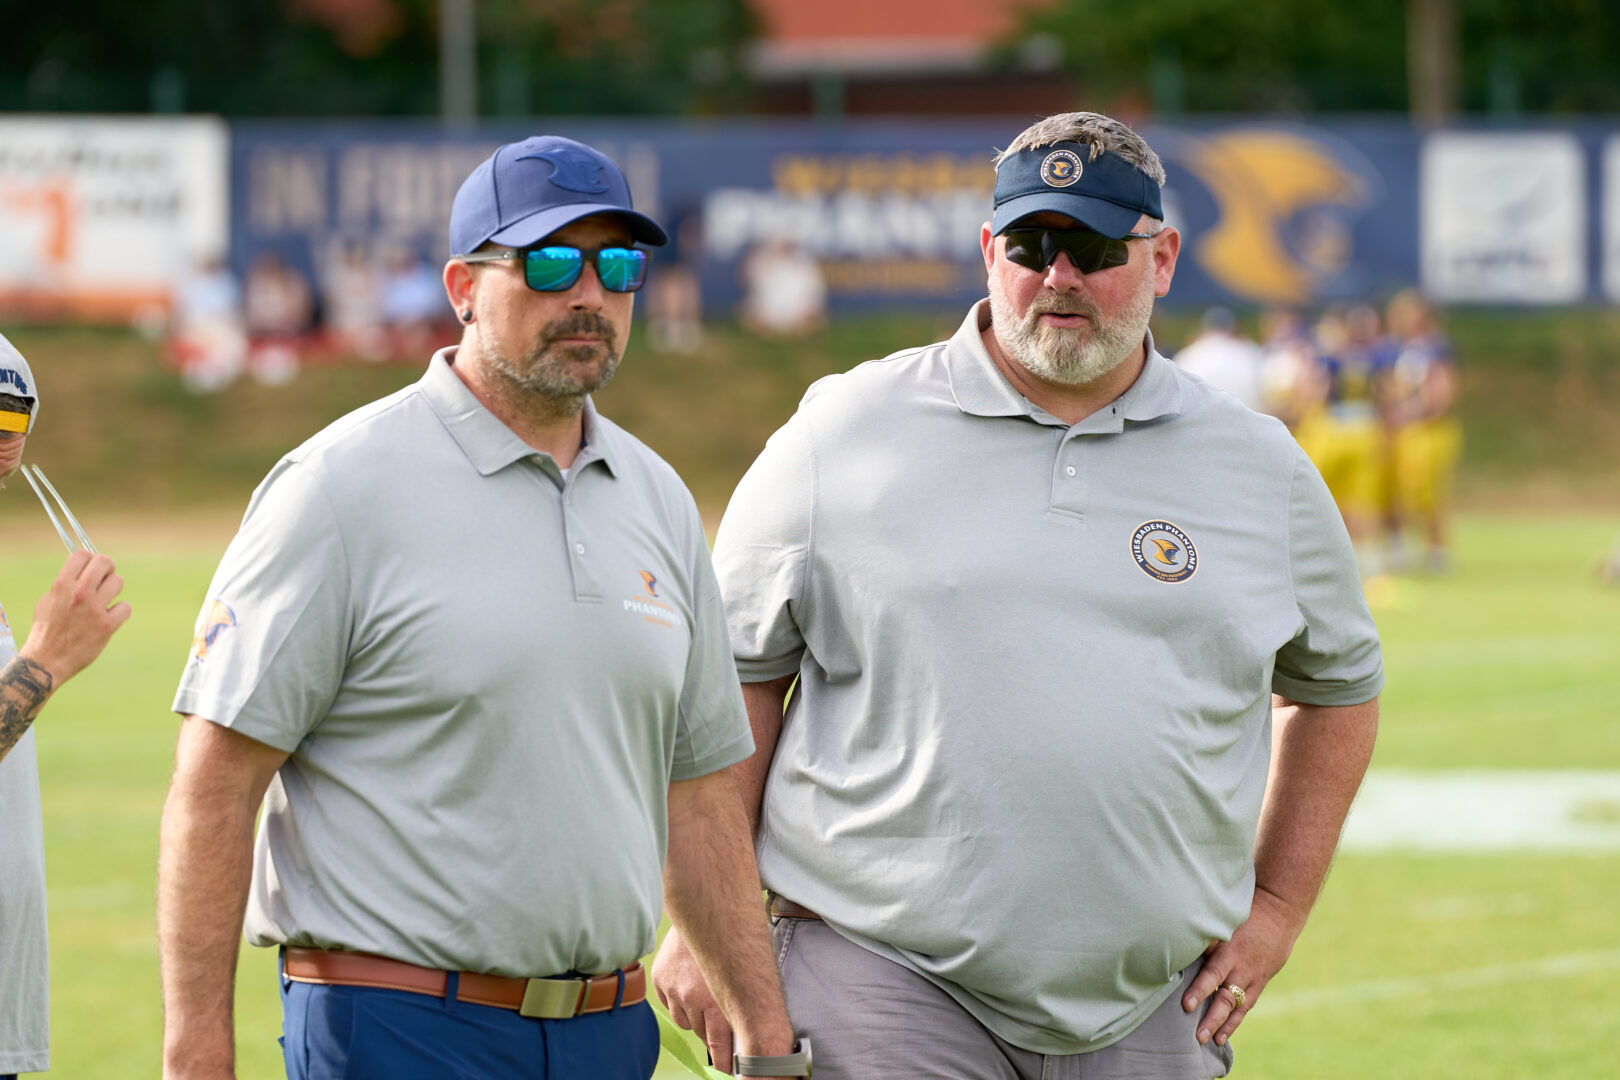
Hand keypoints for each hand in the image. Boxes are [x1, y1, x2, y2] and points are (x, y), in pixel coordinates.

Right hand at [20, 550, 130, 684]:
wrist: (47, 661)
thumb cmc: (47, 630)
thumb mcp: (48, 601)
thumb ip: (65, 583)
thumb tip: (83, 566)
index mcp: (61, 585)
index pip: (82, 554)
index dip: (89, 558)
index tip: (90, 566)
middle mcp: (79, 594)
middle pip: (104, 562)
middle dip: (107, 567)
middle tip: (106, 576)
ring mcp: (94, 610)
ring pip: (118, 582)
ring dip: (113, 589)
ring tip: (104, 600)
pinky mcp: (107, 626)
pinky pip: (125, 607)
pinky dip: (120, 611)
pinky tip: (110, 617)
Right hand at [652, 924, 735, 1072]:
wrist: (707, 909)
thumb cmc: (734, 941)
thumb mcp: (744, 977)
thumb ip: (740, 1007)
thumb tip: (745, 1037)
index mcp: (715, 999)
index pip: (718, 1045)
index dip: (725, 1061)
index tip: (729, 1069)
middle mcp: (690, 997)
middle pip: (702, 1033)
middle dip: (712, 1029)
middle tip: (720, 1018)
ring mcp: (672, 989)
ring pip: (685, 1022)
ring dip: (695, 1015)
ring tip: (705, 993)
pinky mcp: (660, 980)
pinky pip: (670, 1006)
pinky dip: (679, 1001)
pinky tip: (690, 984)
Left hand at [1182, 885, 1304, 1046]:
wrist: (1278, 911)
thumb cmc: (1243, 913)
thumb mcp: (1224, 921)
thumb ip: (1204, 937)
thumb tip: (1176, 946)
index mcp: (1230, 951)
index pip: (1213, 974)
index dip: (1200, 990)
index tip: (1186, 1005)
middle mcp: (1242, 968)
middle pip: (1225, 998)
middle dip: (1211, 1018)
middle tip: (1197, 1035)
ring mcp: (1253, 977)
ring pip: (1237, 1007)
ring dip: (1223, 1025)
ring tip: (1209, 1041)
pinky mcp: (1260, 982)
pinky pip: (1247, 1005)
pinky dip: (1235, 1020)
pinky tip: (1223, 1035)